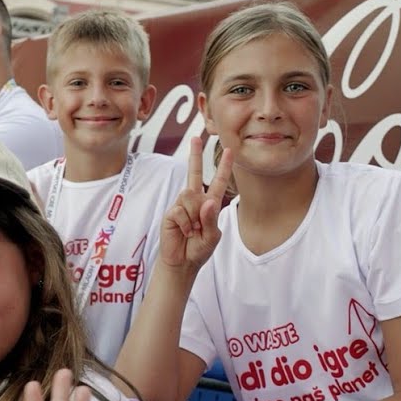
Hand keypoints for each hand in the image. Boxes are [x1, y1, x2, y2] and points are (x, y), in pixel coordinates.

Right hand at [159, 136, 232, 270]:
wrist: (182, 263)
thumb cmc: (199, 249)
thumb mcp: (212, 236)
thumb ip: (210, 219)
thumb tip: (206, 201)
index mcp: (209, 205)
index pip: (217, 182)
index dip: (223, 167)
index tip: (229, 151)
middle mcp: (195, 202)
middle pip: (194, 174)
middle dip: (194, 155)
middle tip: (195, 137)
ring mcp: (181, 206)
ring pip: (189, 195)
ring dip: (194, 215)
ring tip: (192, 230)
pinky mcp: (171, 213)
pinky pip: (180, 210)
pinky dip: (185, 223)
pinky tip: (184, 232)